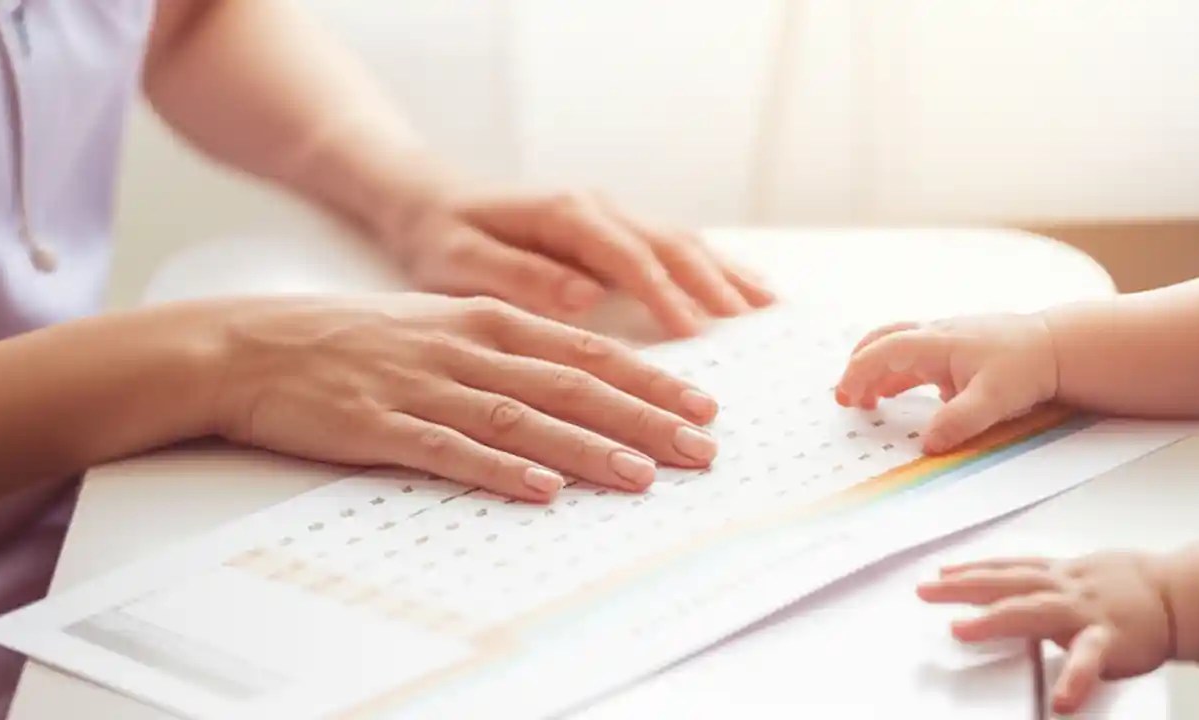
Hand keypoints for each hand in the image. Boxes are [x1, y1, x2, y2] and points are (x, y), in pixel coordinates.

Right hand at [210, 294, 719, 501]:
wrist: (250, 346)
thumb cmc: (352, 339)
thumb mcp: (437, 324)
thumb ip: (504, 349)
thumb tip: (575, 381)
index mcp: (483, 318)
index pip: (585, 350)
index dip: (650, 380)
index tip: (701, 406)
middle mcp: (463, 346)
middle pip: (570, 384)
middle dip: (643, 418)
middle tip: (700, 448)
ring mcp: (421, 384)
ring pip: (521, 416)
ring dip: (587, 447)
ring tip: (642, 477)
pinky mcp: (378, 424)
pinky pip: (448, 449)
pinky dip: (498, 468)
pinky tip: (541, 489)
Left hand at [391, 190, 774, 337]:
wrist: (430, 201)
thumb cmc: (442, 237)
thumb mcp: (461, 261)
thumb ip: (520, 276)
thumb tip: (584, 295)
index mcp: (563, 214)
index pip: (626, 255)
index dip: (663, 292)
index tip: (695, 331)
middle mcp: (596, 207)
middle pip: (669, 243)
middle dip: (712, 285)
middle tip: (749, 327)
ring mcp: (610, 215)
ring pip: (682, 240)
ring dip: (725, 272)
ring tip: (768, 308)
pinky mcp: (614, 229)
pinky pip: (674, 245)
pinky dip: (714, 266)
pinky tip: (744, 289)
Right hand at [834, 314, 1058, 453]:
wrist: (1059, 346)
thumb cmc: (1027, 367)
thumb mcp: (995, 400)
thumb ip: (959, 421)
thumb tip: (927, 445)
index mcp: (936, 341)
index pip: (882, 351)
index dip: (858, 373)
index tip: (846, 398)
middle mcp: (935, 334)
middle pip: (881, 339)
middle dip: (858, 366)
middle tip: (847, 398)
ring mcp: (944, 338)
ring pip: (896, 346)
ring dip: (876, 371)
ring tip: (868, 402)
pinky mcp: (955, 347)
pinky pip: (914, 356)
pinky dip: (897, 373)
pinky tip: (900, 394)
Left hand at [918, 552, 1173, 714]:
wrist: (1175, 594)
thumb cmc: (1120, 585)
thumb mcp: (1072, 573)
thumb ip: (1033, 578)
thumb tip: (987, 578)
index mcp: (1053, 574)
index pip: (1004, 568)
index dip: (968, 569)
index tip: (935, 573)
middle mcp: (1062, 588)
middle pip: (1004, 582)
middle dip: (962, 585)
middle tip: (924, 591)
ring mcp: (1083, 613)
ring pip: (1034, 611)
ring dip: (995, 619)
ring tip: (961, 630)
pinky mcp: (1110, 640)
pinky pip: (1088, 659)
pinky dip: (1073, 678)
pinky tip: (1059, 700)